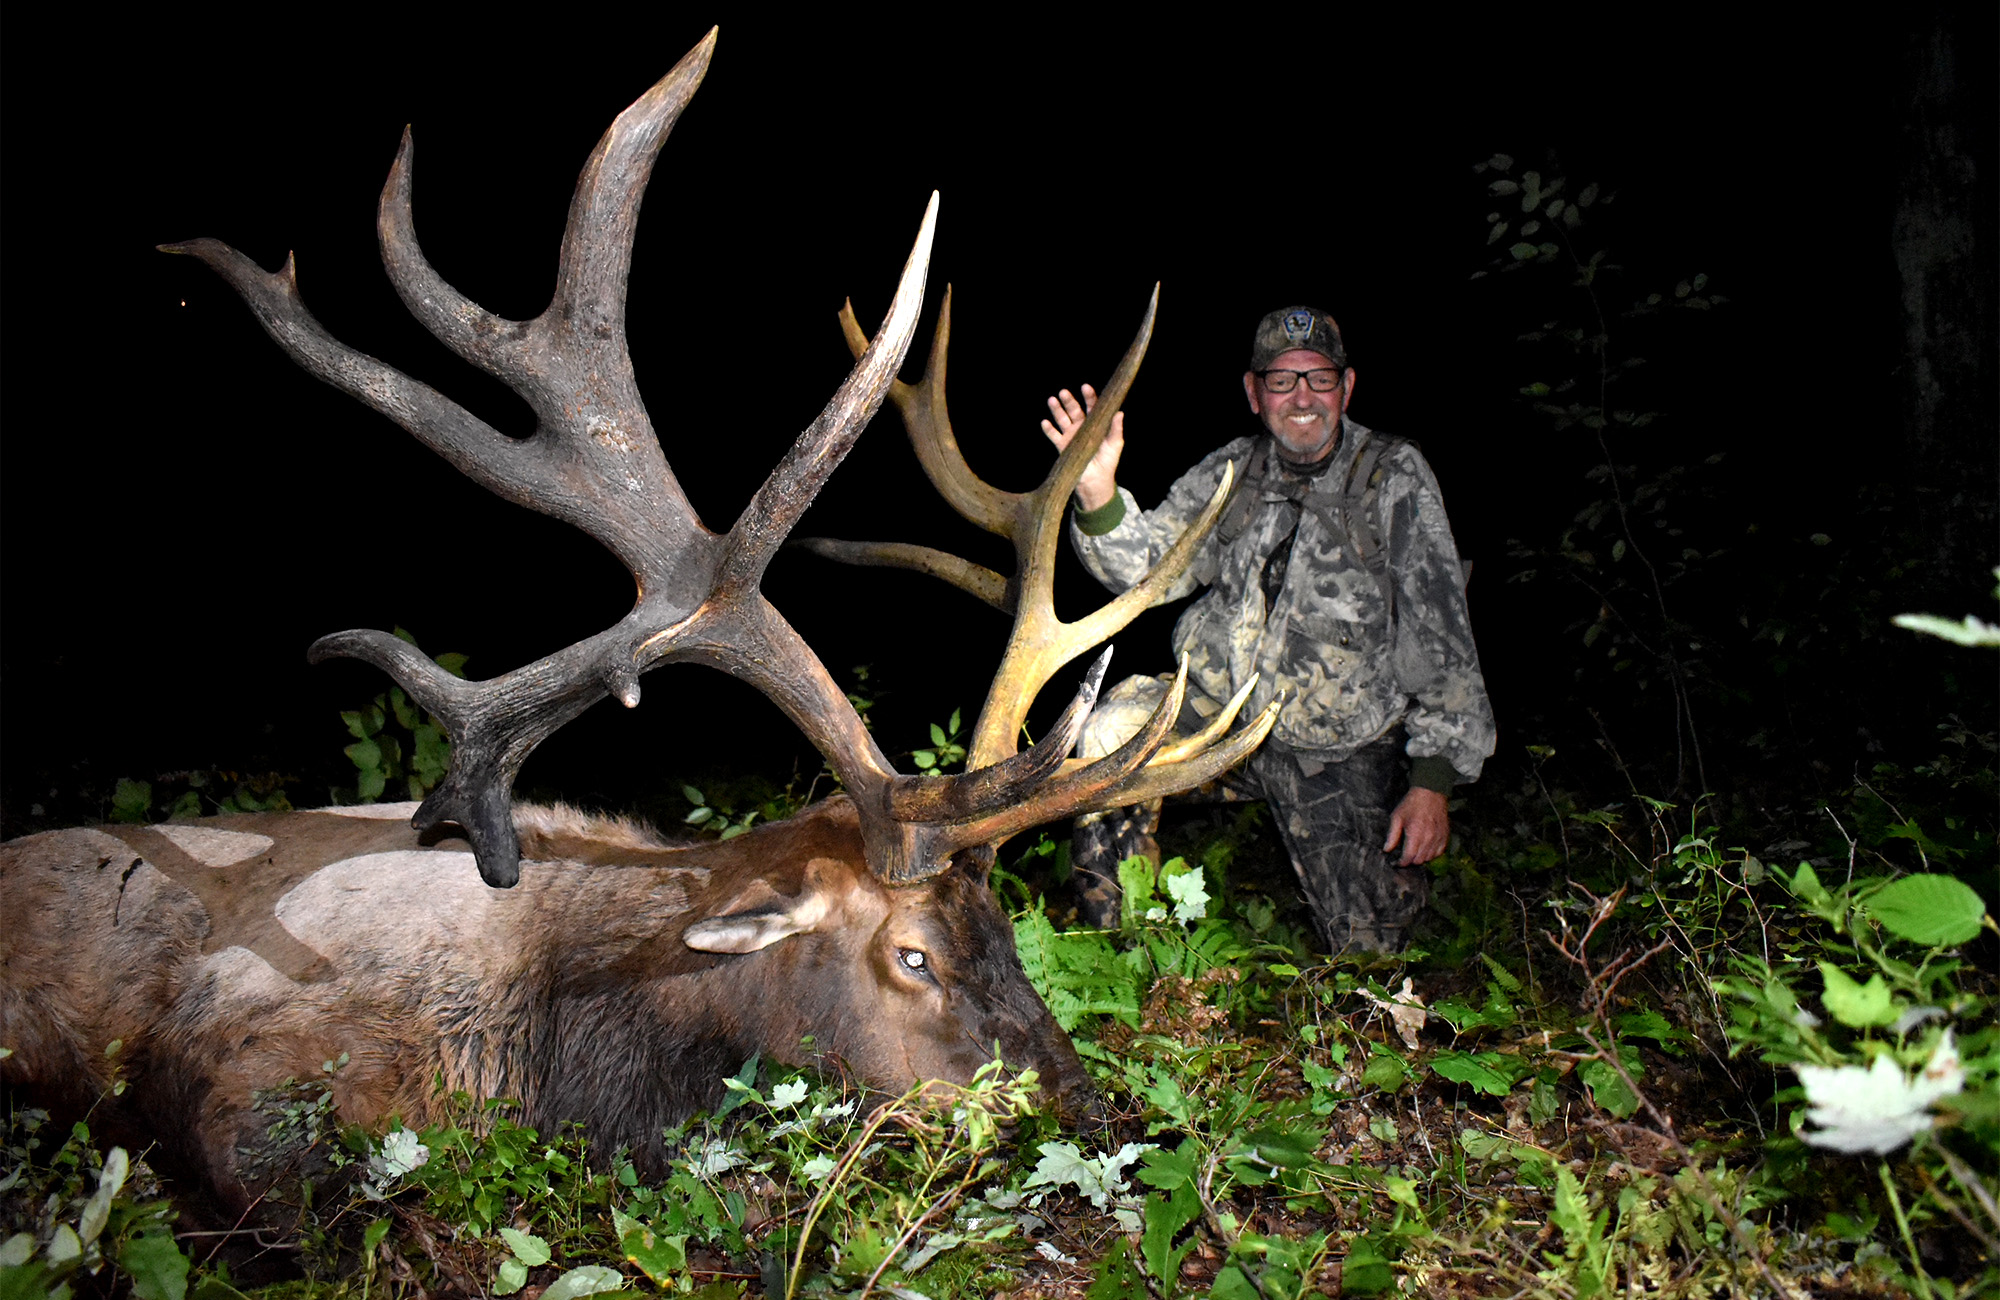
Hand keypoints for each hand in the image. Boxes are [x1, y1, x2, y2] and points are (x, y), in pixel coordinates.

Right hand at [1040, 383, 1123, 511]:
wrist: (1095, 481)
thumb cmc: (1108, 461)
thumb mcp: (1115, 444)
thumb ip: (1116, 429)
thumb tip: (1120, 412)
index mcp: (1096, 423)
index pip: (1092, 406)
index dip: (1089, 396)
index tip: (1085, 387)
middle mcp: (1082, 426)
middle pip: (1074, 409)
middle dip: (1069, 400)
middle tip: (1064, 392)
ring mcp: (1071, 435)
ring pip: (1062, 419)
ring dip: (1057, 409)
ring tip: (1052, 400)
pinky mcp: (1062, 446)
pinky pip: (1053, 435)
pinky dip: (1048, 429)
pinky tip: (1045, 422)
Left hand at [1383, 786, 1448, 865]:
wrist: (1430, 793)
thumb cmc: (1412, 804)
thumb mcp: (1397, 817)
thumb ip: (1392, 835)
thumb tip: (1387, 849)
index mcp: (1415, 834)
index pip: (1408, 857)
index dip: (1402, 862)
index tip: (1398, 862)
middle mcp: (1428, 838)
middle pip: (1419, 860)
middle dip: (1410, 860)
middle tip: (1405, 855)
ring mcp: (1438, 837)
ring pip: (1429, 858)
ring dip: (1421, 857)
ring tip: (1415, 851)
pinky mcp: (1445, 835)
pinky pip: (1439, 852)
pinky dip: (1432, 853)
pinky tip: (1426, 848)